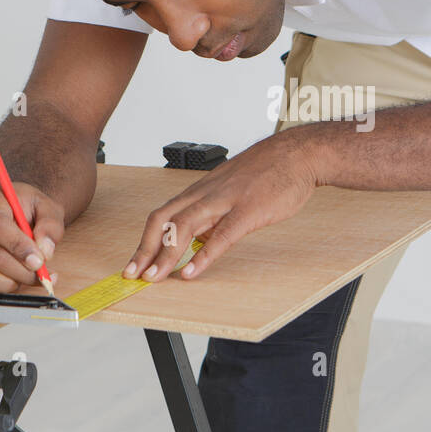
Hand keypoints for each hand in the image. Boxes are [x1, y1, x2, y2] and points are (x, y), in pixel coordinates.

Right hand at [0, 182, 64, 291]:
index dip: (18, 246)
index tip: (38, 261)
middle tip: (40, 273)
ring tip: (27, 277)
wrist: (19, 213)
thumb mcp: (49, 208)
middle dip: (20, 270)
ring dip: (7, 283)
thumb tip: (45, 251)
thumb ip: (50, 226)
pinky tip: (12, 282)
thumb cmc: (30, 209)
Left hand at [123, 130, 321, 282]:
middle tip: (133, 275)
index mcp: (200, 191)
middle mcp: (205, 194)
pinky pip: (220, 236)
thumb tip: (200, 237)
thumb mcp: (231, 189)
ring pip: (184, 226)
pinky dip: (202, 256)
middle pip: (162, 220)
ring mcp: (225, 200)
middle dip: (144, 250)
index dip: (144, 241)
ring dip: (165, 255)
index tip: (135, 263)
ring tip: (155, 277)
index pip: (161, 216)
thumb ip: (213, 212)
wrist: (297, 153)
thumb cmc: (268, 171)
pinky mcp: (247, 210)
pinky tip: (191, 272)